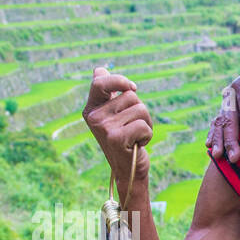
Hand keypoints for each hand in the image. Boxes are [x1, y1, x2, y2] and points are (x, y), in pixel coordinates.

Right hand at [83, 67, 151, 194]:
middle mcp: (93, 117)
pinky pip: (143, 125)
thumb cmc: (126, 140)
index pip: (99, 81)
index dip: (119, 80)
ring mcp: (103, 127)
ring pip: (140, 109)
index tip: (133, 88)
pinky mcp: (115, 138)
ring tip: (136, 136)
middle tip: (134, 128)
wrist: (129, 170)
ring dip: (146, 123)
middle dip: (141, 110)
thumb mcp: (115, 115)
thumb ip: (109, 94)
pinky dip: (148, 135)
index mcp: (91, 109)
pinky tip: (138, 144)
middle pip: (130, 96)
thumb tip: (100, 69)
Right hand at [207, 68, 239, 159]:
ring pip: (219, 123)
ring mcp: (225, 103)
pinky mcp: (224, 111)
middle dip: (231, 140)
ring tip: (219, 156)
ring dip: (218, 140)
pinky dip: (213, 135)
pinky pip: (216, 124)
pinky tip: (210, 148)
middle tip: (235, 158)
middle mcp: (230, 93)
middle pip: (229, 119)